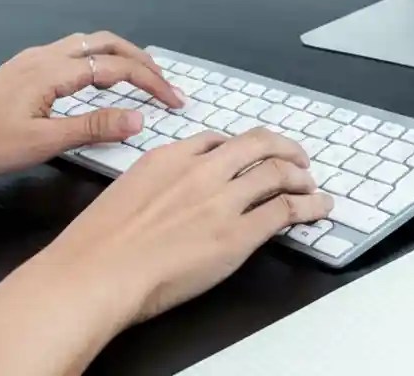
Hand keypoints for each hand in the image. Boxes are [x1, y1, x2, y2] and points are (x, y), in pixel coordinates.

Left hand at [0, 31, 184, 179]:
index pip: (116, 67)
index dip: (151, 82)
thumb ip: (94, 128)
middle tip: (165, 85)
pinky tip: (99, 82)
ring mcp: (32, 60)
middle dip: (142, 61)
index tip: (174, 101)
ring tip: (141, 78)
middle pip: (106, 43)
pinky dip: (98, 60)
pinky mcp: (23, 70)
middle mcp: (44, 55)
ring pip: (88, 43)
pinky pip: (72, 53)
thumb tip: (139, 117)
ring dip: (120, 56)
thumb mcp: (44, 142)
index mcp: (52, 70)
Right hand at [34, 127, 332, 324]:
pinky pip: (284, 211)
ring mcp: (222, 201)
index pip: (220, 140)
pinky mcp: (238, 234)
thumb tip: (173, 193)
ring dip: (301, 177)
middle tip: (297, 159)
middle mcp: (201, 172)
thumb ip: (157, 183)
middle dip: (284, 149)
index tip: (253, 154)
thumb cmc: (97, 245)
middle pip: (258, 145)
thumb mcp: (126, 191)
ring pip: (278, 173)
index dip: (245, 147)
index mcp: (170, 157)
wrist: (95, 273)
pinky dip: (308, 207)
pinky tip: (318, 209)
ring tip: (311, 185)